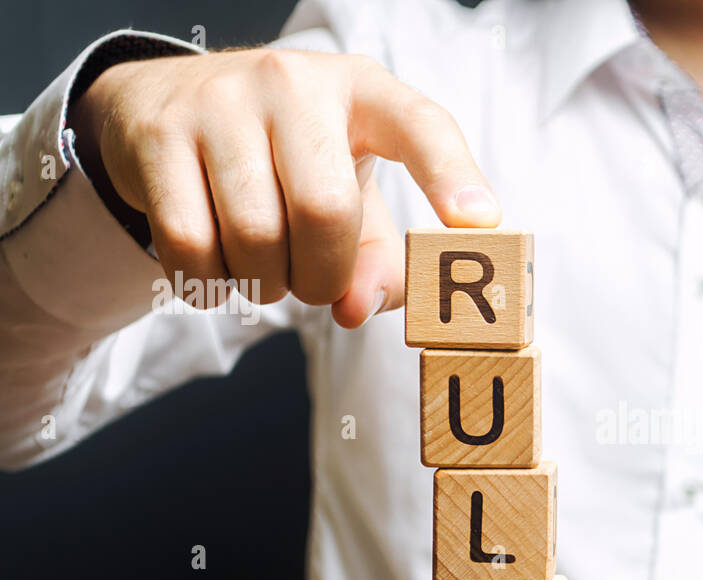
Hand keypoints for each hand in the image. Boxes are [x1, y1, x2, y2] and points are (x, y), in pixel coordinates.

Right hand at [68, 48, 500, 325]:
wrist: (171, 107)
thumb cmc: (290, 165)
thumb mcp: (352, 198)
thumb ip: (379, 261)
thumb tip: (355, 309)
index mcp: (364, 92)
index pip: (421, 126)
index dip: (452, 177)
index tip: (479, 225)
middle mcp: (294, 83)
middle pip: (324, 210)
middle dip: (322, 276)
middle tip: (314, 285)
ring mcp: (220, 100)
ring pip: (254, 235)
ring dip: (265, 285)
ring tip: (264, 271)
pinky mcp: (159, 133)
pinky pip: (190, 244)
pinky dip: (209, 283)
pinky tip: (217, 271)